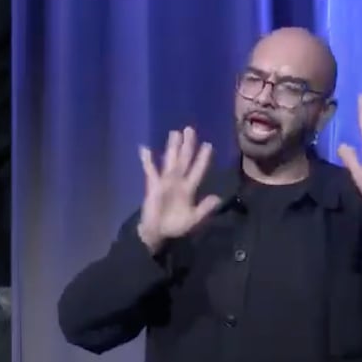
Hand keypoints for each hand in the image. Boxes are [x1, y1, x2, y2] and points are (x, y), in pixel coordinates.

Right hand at [136, 127, 224, 253]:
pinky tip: (144, 149)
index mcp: (189, 188)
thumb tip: (217, 198)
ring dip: (172, 148)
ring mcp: (165, 181)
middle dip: (187, 145)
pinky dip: (147, 160)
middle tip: (189, 129)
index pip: (197, 170)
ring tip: (174, 133)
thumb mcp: (193, 219)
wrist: (157, 232)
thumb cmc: (176, 226)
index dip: (202, 158)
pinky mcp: (153, 185)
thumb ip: (204, 209)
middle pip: (184, 160)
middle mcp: (178, 181)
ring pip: (170, 160)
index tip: (208, 145)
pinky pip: (150, 170)